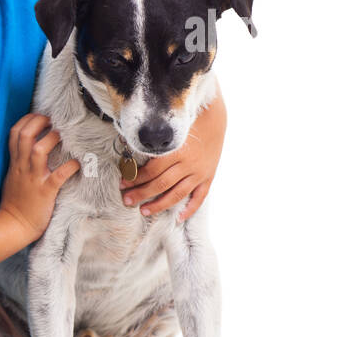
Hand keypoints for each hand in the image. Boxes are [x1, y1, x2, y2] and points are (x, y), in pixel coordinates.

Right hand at [0, 113, 81, 238]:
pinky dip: (70, 167)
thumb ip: (21, 161)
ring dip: (52, 139)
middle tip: (52, 121)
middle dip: (39, 122)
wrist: (13, 225)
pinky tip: (77, 164)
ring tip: (62, 137)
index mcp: (15, 163)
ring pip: (39, 151)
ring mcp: (33, 179)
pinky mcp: (45, 192)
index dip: (27, 120)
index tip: (39, 116)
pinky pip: (59, 176)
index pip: (15, 133)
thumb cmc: (16, 201)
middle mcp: (23, 167)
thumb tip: (33, 147)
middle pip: (25, 135)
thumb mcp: (13, 177)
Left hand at [121, 92, 226, 219]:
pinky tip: (178, 218)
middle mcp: (188, 163)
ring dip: (159, 205)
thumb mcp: (169, 131)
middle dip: (141, 194)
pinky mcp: (208, 177)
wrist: (214, 118)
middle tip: (127, 201)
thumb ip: (152, 143)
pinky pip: (199, 197)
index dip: (135, 178)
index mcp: (175, 151)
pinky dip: (190, 208)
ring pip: (177, 194)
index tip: (122, 183)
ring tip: (143, 211)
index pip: (151, 170)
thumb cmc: (185, 123)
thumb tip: (125, 147)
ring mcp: (199, 172)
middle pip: (161, 184)